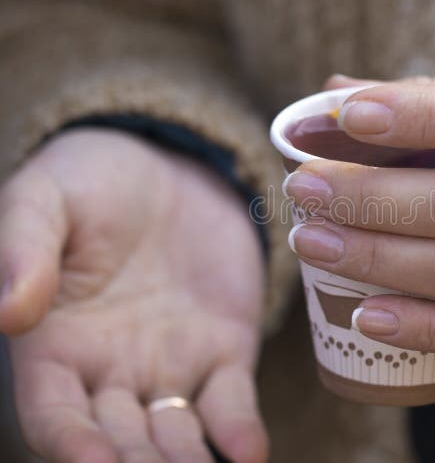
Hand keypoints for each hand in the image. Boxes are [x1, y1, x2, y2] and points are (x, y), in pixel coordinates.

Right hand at [0, 130, 267, 462]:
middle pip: (119, 441)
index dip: (72, 443)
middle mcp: (110, 372)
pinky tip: (247, 452)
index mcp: (55, 347)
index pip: (55, 414)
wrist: (169, 165)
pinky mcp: (224, 351)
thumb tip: (7, 311)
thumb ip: (23, 250)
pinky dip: (238, 431)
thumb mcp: (45, 200)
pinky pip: (229, 402)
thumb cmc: (92, 181)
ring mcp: (170, 366)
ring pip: (174, 436)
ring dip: (185, 462)